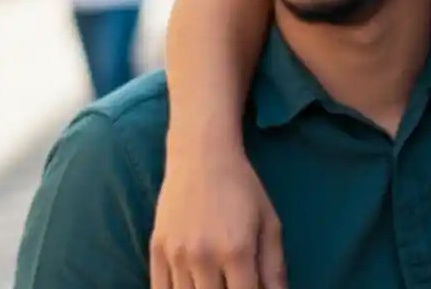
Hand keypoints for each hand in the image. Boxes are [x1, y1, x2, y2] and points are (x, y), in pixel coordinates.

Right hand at [151, 148, 286, 288]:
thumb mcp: (269, 224)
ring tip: (214, 282)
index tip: (250, 287)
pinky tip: (192, 286)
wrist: (201, 155)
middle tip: (233, 282)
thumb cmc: (242, 188)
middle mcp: (203, 257)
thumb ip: (274, 268)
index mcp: (236, 251)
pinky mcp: (156, 250)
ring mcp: (176, 255)